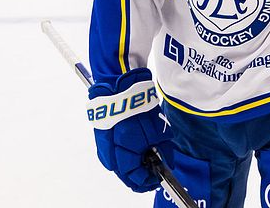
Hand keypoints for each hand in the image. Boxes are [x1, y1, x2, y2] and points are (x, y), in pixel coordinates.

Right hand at [88, 67, 174, 191]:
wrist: (118, 88)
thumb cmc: (139, 108)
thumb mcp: (159, 131)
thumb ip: (163, 152)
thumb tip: (167, 165)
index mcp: (124, 155)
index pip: (136, 179)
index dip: (149, 180)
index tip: (158, 178)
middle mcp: (111, 156)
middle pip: (126, 175)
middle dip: (141, 175)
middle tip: (153, 171)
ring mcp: (104, 148)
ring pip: (119, 166)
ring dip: (132, 165)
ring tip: (146, 159)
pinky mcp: (102, 140)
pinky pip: (114, 155)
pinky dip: (124, 155)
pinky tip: (134, 149)